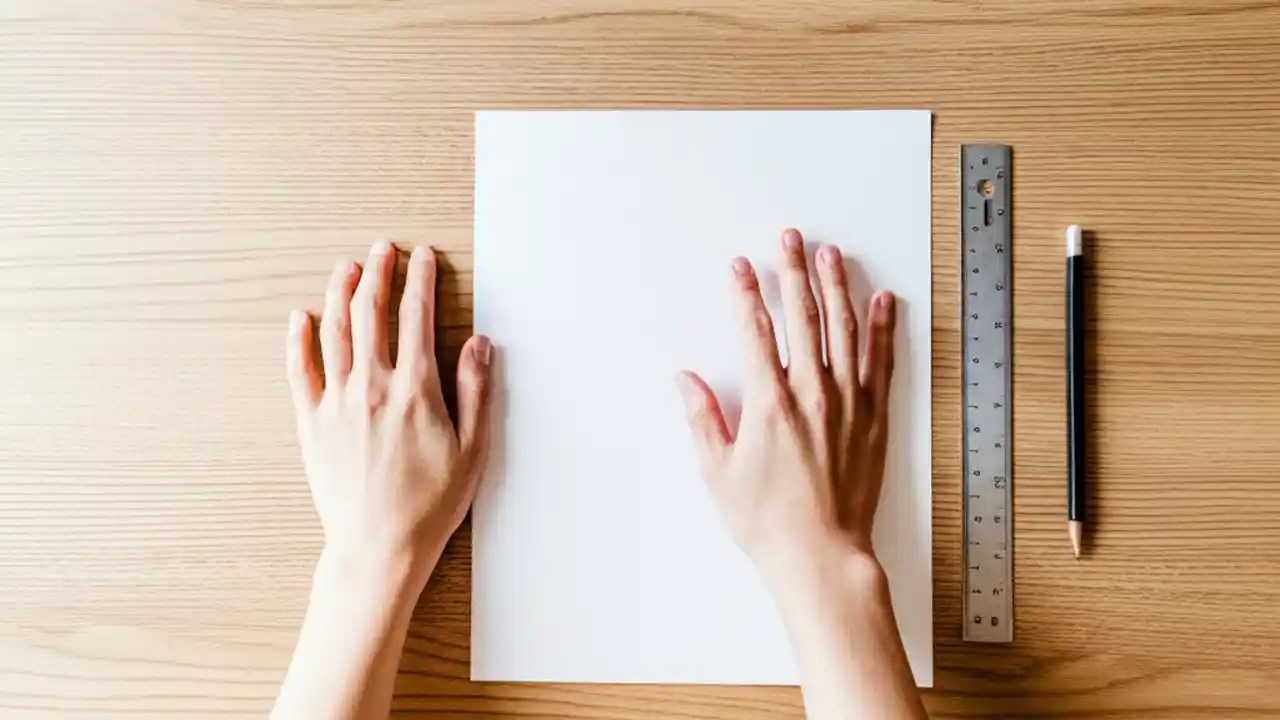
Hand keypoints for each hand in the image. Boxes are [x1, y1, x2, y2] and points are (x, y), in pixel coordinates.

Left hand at [285, 241, 492, 581]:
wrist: (379, 547)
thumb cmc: (431, 505)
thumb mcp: (472, 449)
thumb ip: (475, 391)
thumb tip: (479, 343)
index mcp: (415, 390)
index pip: (417, 317)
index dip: (421, 280)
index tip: (424, 257)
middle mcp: (372, 387)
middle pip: (372, 312)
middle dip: (379, 273)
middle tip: (383, 249)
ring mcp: (337, 403)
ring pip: (335, 332)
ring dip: (340, 292)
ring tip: (347, 267)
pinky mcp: (311, 424)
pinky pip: (300, 371)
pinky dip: (299, 339)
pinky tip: (302, 317)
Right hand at [676, 228, 896, 576]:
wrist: (822, 554)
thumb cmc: (768, 521)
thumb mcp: (717, 472)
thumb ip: (702, 419)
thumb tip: (685, 381)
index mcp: (769, 403)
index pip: (755, 331)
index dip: (746, 293)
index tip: (740, 266)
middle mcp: (811, 393)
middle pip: (802, 316)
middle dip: (793, 272)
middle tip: (790, 239)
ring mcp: (847, 403)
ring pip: (843, 329)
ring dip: (836, 286)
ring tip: (830, 255)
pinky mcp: (873, 419)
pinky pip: (880, 362)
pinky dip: (883, 328)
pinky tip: (883, 301)